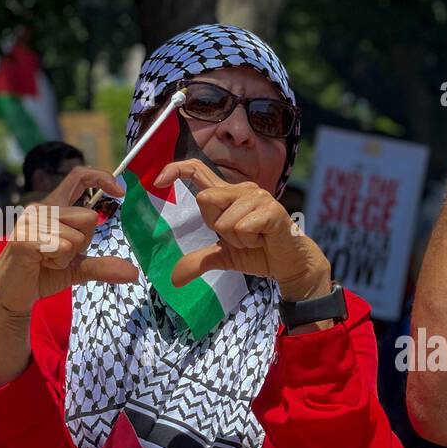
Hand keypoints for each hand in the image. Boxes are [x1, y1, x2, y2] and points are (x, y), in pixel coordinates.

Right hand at [0, 166, 138, 319]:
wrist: (12, 294)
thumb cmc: (43, 274)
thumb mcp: (79, 268)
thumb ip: (103, 265)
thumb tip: (134, 273)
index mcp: (54, 207)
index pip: (78, 177)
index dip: (101, 177)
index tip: (120, 192)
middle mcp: (40, 208)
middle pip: (88, 217)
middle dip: (82, 243)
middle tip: (59, 255)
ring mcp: (29, 221)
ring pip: (76, 237)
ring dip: (67, 258)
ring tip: (46, 260)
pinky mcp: (23, 238)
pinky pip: (62, 247)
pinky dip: (58, 262)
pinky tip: (40, 264)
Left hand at [156, 160, 330, 300]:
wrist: (289, 265)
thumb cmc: (259, 253)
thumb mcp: (223, 257)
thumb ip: (199, 261)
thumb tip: (174, 278)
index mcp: (228, 194)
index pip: (197, 170)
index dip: (175, 169)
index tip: (157, 181)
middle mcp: (242, 189)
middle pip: (206, 199)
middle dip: (216, 226)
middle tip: (239, 237)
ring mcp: (259, 197)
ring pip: (224, 219)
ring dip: (236, 240)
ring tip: (255, 240)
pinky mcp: (272, 210)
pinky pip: (242, 227)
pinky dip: (249, 242)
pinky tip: (264, 240)